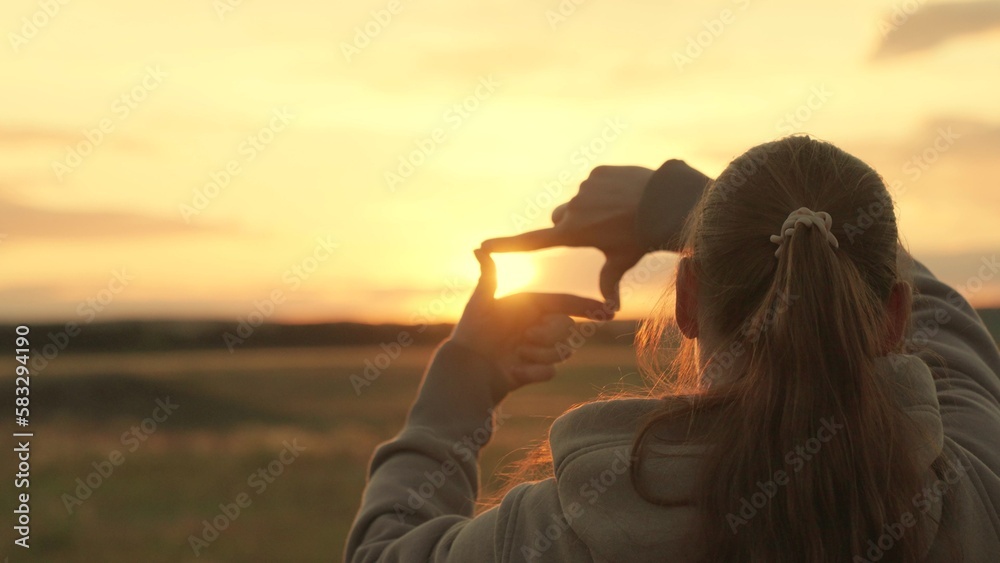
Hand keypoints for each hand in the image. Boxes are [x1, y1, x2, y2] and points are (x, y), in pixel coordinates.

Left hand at [450, 249, 612, 392]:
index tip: (608, 310)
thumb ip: (489, 274)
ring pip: (562, 352)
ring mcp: (536, 351)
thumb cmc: (472, 331)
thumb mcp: (482, 301)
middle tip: (525, 338)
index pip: (565, 303)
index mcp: (530, 307)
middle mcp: (536, 327)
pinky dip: (533, 372)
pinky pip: (550, 372)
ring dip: (540, 354)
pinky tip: (514, 371)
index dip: (587, 307)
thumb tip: (477, 248)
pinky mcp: (534, 372)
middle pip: (566, 328)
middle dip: (549, 334)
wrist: (466, 369)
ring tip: (517, 354)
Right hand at [480, 166, 652, 310]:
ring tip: (621, 212)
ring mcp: (584, 189)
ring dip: (592, 206)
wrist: (666, 203)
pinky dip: (605, 190)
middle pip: (560, 220)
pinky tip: (626, 195)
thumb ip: (610, 282)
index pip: (531, 243)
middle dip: (572, 224)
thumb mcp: (623, 261)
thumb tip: (611, 309)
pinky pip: (595, 182)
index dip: (505, 246)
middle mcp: (572, 211)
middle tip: (600, 230)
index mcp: (573, 234)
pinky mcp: (597, 173)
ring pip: (580, 201)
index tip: (482, 246)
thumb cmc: (642, 239)